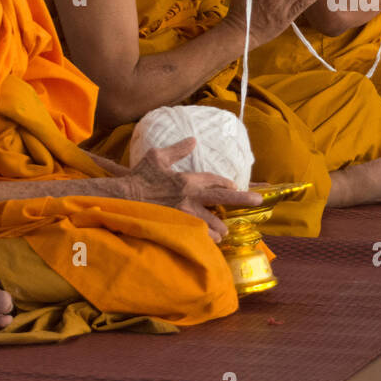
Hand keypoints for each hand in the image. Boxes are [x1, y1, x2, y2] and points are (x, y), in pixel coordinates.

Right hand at [123, 139, 261, 241]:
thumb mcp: (157, 157)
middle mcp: (191, 197)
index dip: (227, 183)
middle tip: (258, 200)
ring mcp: (185, 214)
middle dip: (243, 198)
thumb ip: (178, 149)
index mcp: (188, 179)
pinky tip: (209, 240)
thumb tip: (193, 140)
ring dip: (220, 227)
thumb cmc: (139, 177)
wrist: (123, 199)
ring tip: (223, 230)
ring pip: (213, 222)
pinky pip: (199, 235)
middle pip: (223, 198)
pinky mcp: (179, 228)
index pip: (215, 180)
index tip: (236, 186)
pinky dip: (205, 238)